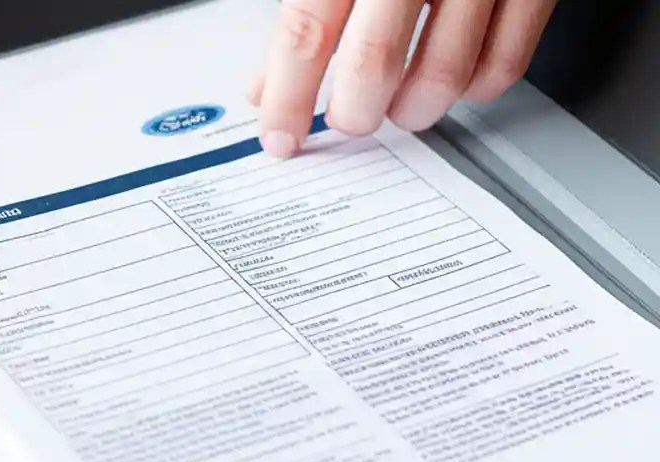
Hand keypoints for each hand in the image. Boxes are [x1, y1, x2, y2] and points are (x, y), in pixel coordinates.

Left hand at [250, 0, 558, 156]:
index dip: (287, 96)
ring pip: (444, 73)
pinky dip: (473, 87)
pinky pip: (505, 60)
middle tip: (349, 118)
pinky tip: (455, 79)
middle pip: (373, 61)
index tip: (281, 135)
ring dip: (413, 110)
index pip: (306, 30)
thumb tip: (268, 79)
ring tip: (400, 108)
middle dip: (354, 112)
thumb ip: (303, 4)